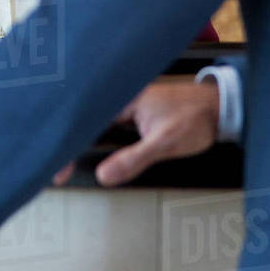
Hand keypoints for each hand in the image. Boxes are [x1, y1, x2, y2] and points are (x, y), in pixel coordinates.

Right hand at [52, 78, 218, 187]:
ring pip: (92, 119)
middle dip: (63, 140)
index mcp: (124, 97)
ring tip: (57, 159)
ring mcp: (125, 101)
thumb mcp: (166, 142)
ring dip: (76, 136)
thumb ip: (134, 158)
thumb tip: (103, 175)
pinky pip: (104, 121)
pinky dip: (91, 134)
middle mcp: (121, 95)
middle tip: (49, 168)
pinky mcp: (132, 110)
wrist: (220, 107)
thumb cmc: (196, 119)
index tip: (56, 169)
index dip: (67, 145)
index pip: (86, 121)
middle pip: (83, 117)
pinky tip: (82, 145)